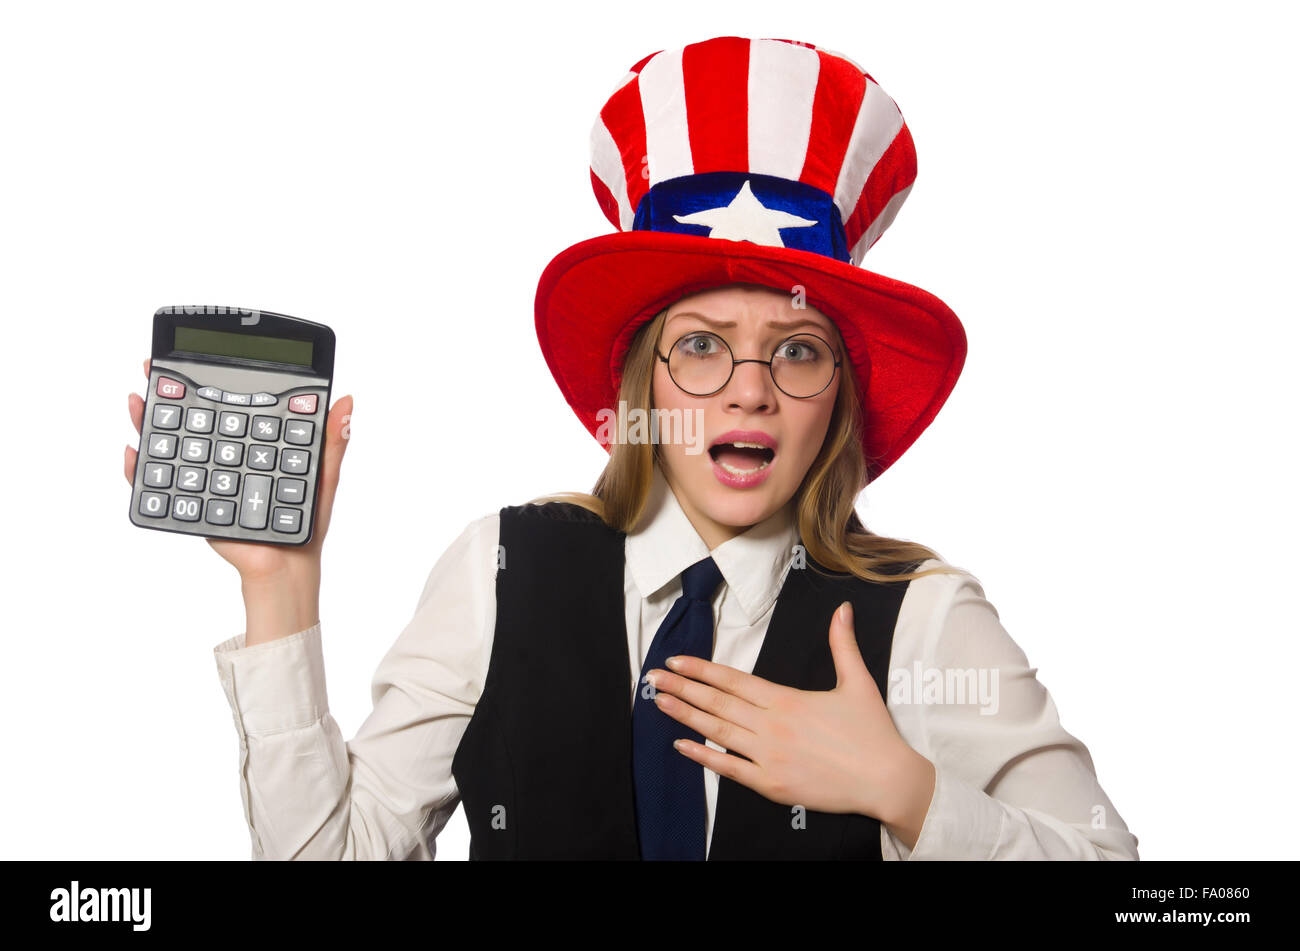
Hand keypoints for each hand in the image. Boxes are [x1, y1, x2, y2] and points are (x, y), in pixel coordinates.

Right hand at [124, 357, 353, 584]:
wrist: (287, 565)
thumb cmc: (307, 522)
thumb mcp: (324, 475)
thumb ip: (331, 440)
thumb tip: (347, 400)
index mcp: (254, 442)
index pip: (229, 403)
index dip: (208, 379)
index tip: (190, 358)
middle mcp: (226, 455)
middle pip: (190, 419)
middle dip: (166, 394)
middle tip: (151, 372)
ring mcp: (206, 477)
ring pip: (170, 446)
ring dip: (147, 422)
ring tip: (138, 402)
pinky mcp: (193, 502)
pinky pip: (160, 486)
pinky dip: (141, 470)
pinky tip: (134, 453)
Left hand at [645, 601, 935, 841]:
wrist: (886, 780)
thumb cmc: (872, 733)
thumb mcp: (858, 682)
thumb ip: (842, 644)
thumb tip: (842, 608)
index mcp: (787, 700)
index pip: (733, 680)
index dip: (701, 669)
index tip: (676, 660)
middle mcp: (772, 726)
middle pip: (716, 703)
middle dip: (682, 687)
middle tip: (653, 677)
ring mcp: (769, 757)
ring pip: (717, 733)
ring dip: (685, 716)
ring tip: (659, 702)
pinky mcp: (772, 785)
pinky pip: (729, 769)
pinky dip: (703, 757)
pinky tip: (682, 746)